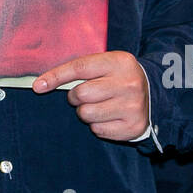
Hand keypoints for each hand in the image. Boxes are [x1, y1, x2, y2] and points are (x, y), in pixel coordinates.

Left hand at [32, 51, 150, 140]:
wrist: (154, 94)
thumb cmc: (118, 77)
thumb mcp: (106, 64)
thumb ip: (79, 69)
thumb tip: (41, 84)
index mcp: (119, 62)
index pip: (79, 68)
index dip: (56, 77)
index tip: (38, 86)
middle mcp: (129, 83)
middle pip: (81, 94)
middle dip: (75, 97)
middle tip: (84, 96)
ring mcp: (133, 106)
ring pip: (87, 114)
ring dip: (85, 112)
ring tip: (97, 106)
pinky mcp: (133, 126)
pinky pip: (98, 130)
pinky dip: (97, 125)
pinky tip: (109, 117)